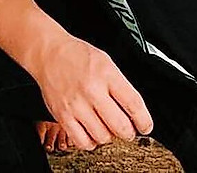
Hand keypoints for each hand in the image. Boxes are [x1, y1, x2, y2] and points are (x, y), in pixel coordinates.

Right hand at [30, 36, 152, 151]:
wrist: (50, 54)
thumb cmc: (78, 56)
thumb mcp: (106, 62)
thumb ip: (120, 85)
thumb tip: (133, 111)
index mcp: (106, 74)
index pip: (133, 103)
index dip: (144, 120)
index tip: (146, 126)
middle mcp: (92, 90)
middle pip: (120, 126)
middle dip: (129, 132)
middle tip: (128, 130)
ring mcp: (77, 105)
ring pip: (103, 137)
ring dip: (109, 136)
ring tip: (107, 127)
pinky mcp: (63, 116)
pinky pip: (82, 141)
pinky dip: (90, 142)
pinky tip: (91, 132)